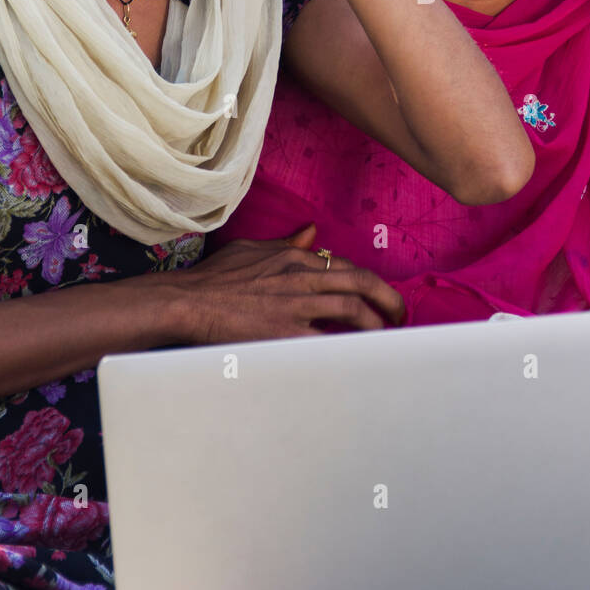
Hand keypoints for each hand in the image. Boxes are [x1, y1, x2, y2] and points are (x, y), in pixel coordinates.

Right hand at [163, 222, 405, 343]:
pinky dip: (345, 348)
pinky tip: (356, 357)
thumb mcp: (254, 249)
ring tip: (384, 338)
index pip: (346, 267)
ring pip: (351, 311)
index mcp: (296, 258)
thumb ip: (287, 244)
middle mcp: (302, 278)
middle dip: (388, 300)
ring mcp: (295, 306)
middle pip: (360, 283)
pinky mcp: (284, 334)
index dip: (371, 283)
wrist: (189, 302)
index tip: (381, 297)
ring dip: (374, 325)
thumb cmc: (216, 277)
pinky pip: (326, 341)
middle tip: (400, 316)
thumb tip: (312, 232)